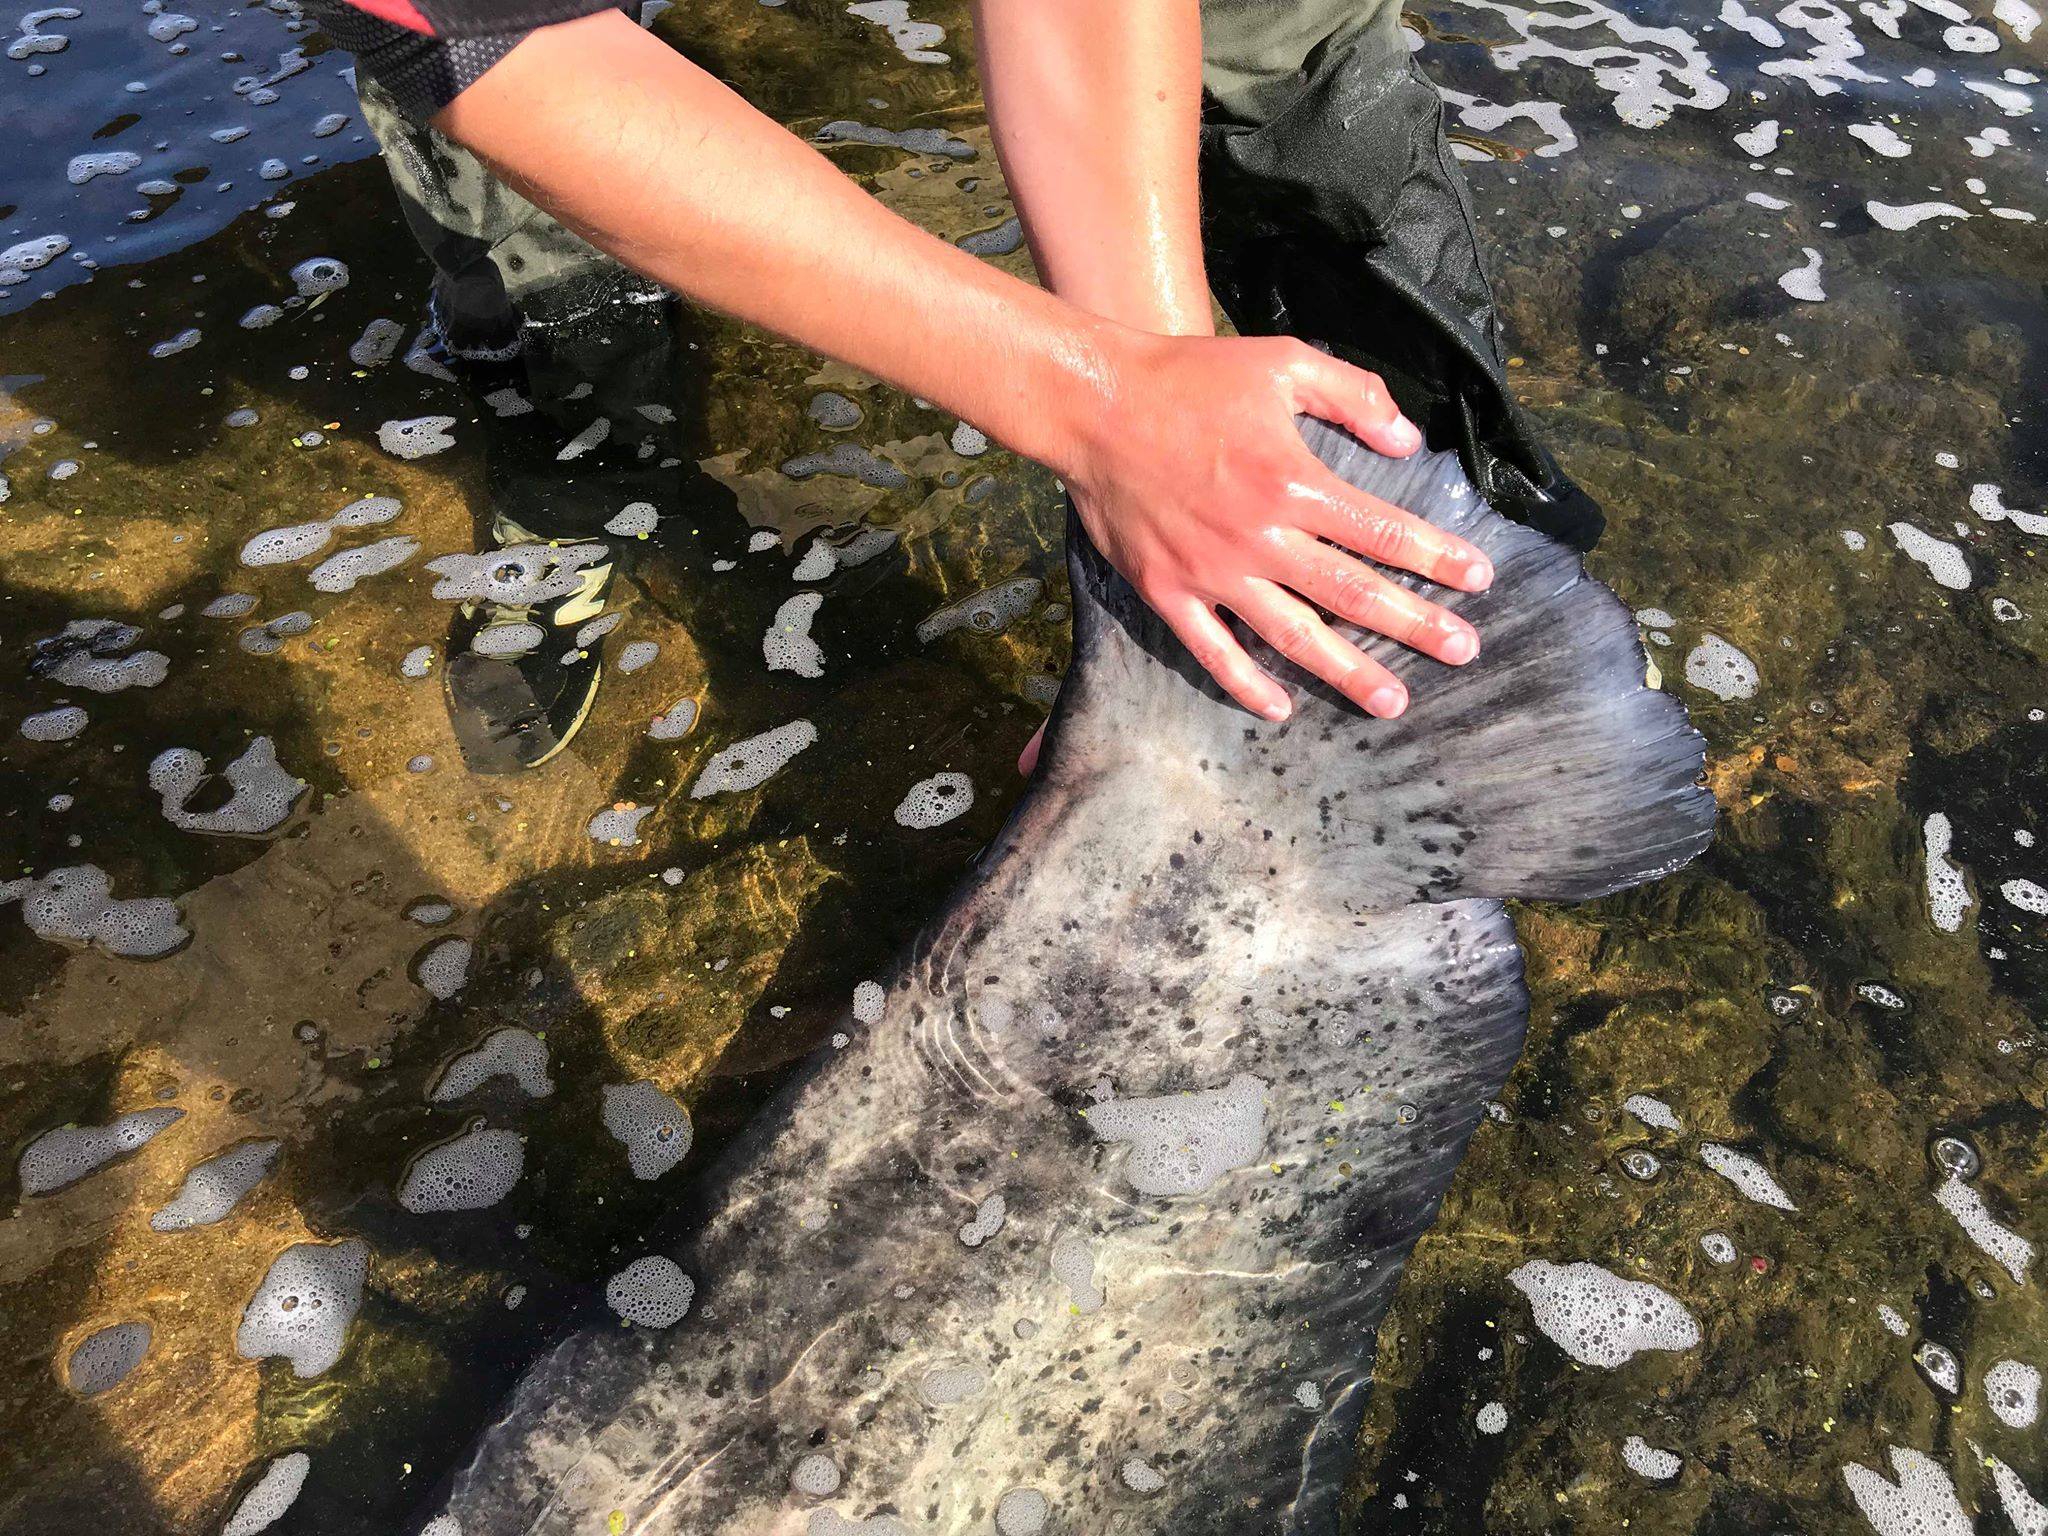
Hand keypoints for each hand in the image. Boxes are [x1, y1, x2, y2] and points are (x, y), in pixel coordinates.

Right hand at [1061, 334, 1493, 720]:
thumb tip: (1407, 440)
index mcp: (1293, 482)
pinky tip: (1281, 708)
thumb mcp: (1283, 361)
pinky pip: (1214, 652)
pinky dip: (1247, 685)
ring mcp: (1212, 573)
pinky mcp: (1168, 592)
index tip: (1479, 579)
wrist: (1095, 404)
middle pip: (1353, 595)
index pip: (1383, 530)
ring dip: (1347, 673)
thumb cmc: (1191, 377)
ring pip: (1293, 637)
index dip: (1436, 557)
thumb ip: (1353, 396)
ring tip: (1393, 701)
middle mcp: (1259, 538)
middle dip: (1415, 625)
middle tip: (1463, 651)